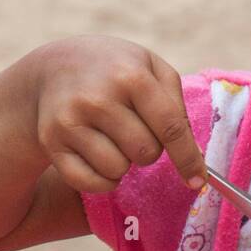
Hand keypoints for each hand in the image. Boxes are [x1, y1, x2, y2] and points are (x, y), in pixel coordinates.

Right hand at [33, 35, 207, 193]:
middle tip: (133, 129)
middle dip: (147, 149)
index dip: (188, 159)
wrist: (52, 67)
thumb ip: (176, 104)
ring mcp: (72, 120)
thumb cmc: (114, 70)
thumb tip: (194, 156)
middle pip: (146, 153)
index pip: (170, 128)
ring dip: (122, 163)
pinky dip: (101, 180)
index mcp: (131, 76)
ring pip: (118, 170)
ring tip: (111, 138)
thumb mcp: (149, 67)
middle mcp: (99, 98)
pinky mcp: (52, 141)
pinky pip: (91, 183)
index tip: (198, 180)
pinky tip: (97, 156)